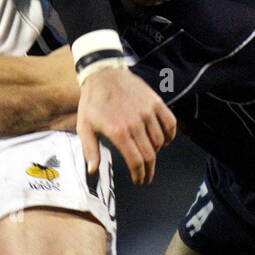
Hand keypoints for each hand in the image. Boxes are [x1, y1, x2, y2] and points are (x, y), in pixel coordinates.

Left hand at [76, 66, 175, 184]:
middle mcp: (136, 123)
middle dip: (149, 170)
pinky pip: (170, 124)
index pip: (136, 161)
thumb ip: (90, 150)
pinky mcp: (156, 102)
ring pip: (160, 141)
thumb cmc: (92, 102)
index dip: (140, 175)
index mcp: (118, 131)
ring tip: (148, 155)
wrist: (103, 74)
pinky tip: (163, 140)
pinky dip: (170, 136)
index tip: (140, 180)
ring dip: (156, 152)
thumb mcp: (84, 127)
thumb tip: (94, 170)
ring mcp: (148, 112)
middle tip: (146, 176)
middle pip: (150, 155)